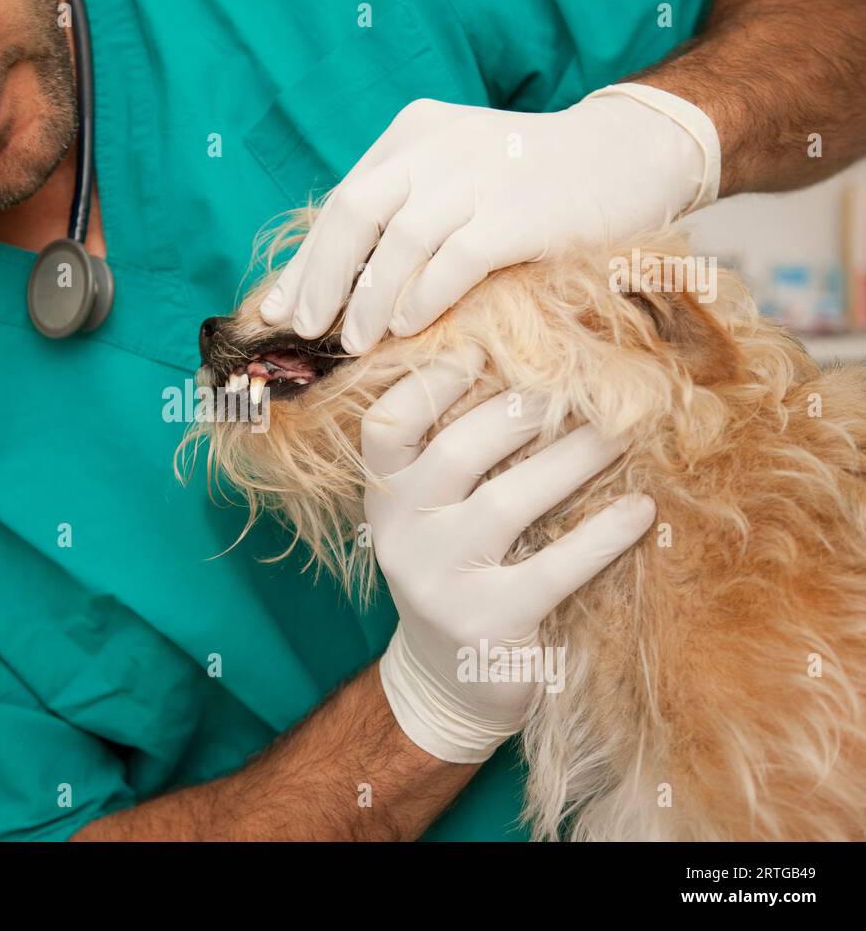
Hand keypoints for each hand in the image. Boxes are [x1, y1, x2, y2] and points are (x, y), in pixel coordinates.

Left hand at [260, 84, 721, 352]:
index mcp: (414, 135)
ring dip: (369, 298)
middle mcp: (438, 146)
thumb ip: (400, 217)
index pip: (342, 200)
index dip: (306, 261)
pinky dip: (422, 296)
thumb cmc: (532, 186)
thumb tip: (331, 285)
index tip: (279, 310)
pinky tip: (406, 327)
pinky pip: (453, 260)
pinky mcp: (518, 211)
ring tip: (356, 342)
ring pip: (398, 240)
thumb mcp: (455, 180)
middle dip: (323, 278)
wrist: (631, 156)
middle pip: (354, 213)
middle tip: (309, 329)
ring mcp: (479, 174)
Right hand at [364, 347, 655, 762]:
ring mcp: (438, 582)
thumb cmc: (460, 571)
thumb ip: (459, 453)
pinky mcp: (485, 626)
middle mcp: (401, 534)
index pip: (387, 425)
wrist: (451, 682)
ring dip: (572, 458)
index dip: (433, 379)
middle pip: (457, 451)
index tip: (488, 343)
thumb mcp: (437, 513)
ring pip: (506, 502)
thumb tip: (535, 369)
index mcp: (385, 495)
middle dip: (525, 409)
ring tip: (624, 432)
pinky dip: (600, 536)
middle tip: (586, 383)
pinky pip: (551, 570)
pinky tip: (639, 509)